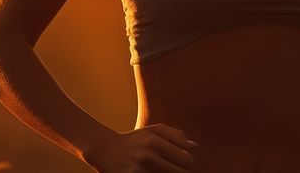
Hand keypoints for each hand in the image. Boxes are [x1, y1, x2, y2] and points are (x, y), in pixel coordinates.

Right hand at [82, 122, 198, 171]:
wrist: (104, 149)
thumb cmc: (134, 140)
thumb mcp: (153, 131)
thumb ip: (175, 136)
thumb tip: (194, 147)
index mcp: (155, 141)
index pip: (186, 160)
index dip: (187, 163)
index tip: (181, 162)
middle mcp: (147, 156)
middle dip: (179, 172)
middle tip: (170, 167)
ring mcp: (138, 170)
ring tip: (158, 168)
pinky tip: (149, 171)